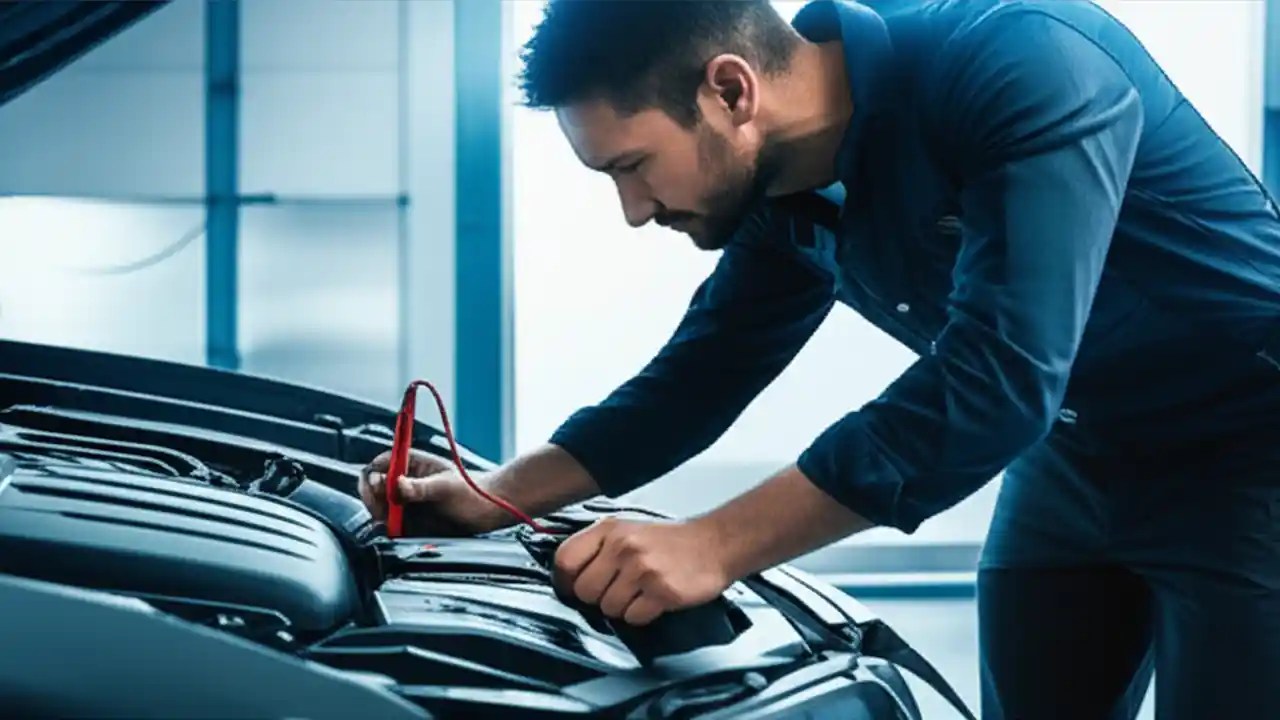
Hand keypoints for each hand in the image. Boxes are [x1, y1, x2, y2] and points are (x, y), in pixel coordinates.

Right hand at [358, 449, 511, 535]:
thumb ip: (419, 487)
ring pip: (381, 509)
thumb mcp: (446, 487)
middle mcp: (406, 481)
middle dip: (374, 502)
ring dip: (382, 517)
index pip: (378, 466)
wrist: (491, 510)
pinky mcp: (412, 521)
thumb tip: (395, 485)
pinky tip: (399, 532)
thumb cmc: (473, 491)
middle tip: (385, 514)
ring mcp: (408, 502)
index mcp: (411, 464)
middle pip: (374, 490)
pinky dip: (392, 530)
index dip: (372, 479)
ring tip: (394, 524)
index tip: (377, 493)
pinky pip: (393, 525)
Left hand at [553, 517, 731, 625]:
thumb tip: (567, 578)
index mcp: (609, 530)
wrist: (714, 544)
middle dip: (598, 598)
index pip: (565, 559)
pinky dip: (642, 615)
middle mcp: (623, 546)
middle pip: (584, 591)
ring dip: (623, 608)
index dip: (565, 581)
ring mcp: (642, 569)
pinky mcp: (661, 591)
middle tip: (620, 590)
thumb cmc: (668, 542)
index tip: (575, 588)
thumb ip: (598, 548)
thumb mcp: (628, 530)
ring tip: (641, 592)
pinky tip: (654, 600)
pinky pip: (633, 618)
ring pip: (608, 608)